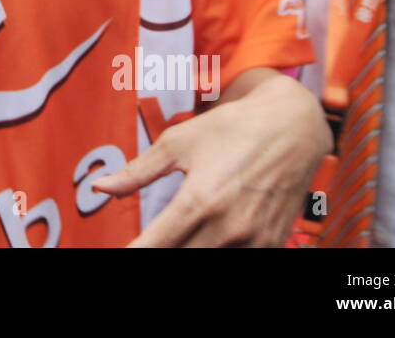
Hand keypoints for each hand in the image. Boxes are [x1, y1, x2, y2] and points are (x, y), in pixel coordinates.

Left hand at [93, 74, 329, 245]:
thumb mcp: (178, 142)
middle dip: (158, 252)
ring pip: (209, 265)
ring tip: (172, 240)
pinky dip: (218, 256)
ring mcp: (254, 241)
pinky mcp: (273, 244)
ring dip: (187, 254)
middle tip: (145, 243)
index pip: (156, 245)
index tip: (122, 251)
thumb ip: (138, 172)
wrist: (293, 128)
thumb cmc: (231, 128)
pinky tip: (203, 243)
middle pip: (180, 258)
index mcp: (199, 201)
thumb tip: (101, 187)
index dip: (135, 252)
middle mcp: (228, 228)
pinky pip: (241, 263)